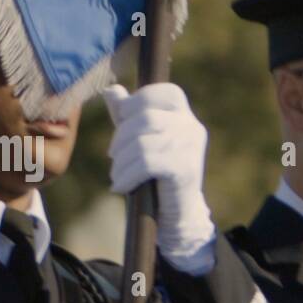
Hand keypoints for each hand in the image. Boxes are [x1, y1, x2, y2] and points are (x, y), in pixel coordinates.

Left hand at [102, 83, 214, 273]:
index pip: (156, 93)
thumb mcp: (140, 138)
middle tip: (113, 157)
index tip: (121, 126)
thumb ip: (127, 114)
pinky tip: (120, 186)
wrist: (177, 213)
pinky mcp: (185, 169)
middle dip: (121, 138)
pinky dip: (127, 176)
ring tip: (116, 175)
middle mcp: (191, 125)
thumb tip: (111, 89)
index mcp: (182, 112)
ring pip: (142, 143)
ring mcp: (190, 147)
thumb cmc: (155, 172)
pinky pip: (147, 164)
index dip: (131, 106)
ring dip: (121, 162)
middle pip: (145, 118)